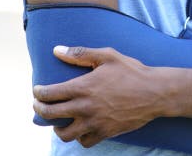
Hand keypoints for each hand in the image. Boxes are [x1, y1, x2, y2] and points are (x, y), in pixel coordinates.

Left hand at [33, 46, 163, 147]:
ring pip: (65, 134)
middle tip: (38, 105)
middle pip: (51, 114)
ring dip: (57, 127)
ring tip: (58, 121)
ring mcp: (94, 123)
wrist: (154, 92)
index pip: (50, 94)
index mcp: (83, 87)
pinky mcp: (105, 132)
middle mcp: (85, 107)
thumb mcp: (107, 56)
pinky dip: (79, 137)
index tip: (37, 91)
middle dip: (40, 109)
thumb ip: (80, 53)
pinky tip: (80, 129)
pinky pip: (84, 141)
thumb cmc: (131, 71)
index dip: (38, 93)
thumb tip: (57, 50)